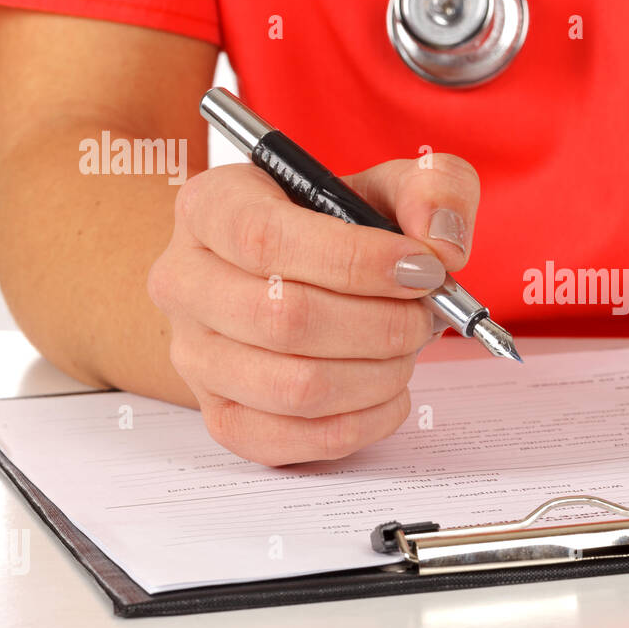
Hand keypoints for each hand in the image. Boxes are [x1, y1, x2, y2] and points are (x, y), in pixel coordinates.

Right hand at [147, 154, 478, 464]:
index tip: (424, 270)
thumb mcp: (388, 185)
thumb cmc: (336, 229)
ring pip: (293, 388)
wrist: (294, 278)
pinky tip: (389, 391)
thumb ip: (432, 189)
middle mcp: (186, 282)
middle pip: (284, 320)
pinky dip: (362, 424)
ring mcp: (196, 356)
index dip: (356, 261)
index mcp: (212, 206)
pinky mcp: (222, 416)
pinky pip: (291, 441)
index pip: (265, 238)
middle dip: (382, 325)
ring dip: (378, 375)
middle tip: (424, 316)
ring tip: (406, 350)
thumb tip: (442, 242)